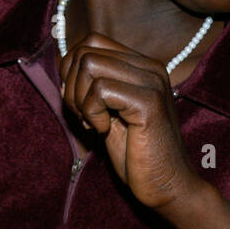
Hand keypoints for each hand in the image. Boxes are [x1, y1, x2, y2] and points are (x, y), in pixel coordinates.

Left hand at [59, 32, 205, 212]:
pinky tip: (105, 131)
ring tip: (94, 123)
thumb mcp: (108, 113)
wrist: (166, 186)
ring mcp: (152, 82)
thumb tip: (63, 63)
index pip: (91, 41)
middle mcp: (150, 67)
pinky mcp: (149, 102)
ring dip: (79, 99)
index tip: (81, 104)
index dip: (72, 70)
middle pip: (86, 50)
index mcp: (142, 66)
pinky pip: (100, 90)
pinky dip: (92, 113)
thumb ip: (91, 86)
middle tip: (85, 116)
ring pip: (89, 64)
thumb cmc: (136, 154)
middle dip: (71, 85)